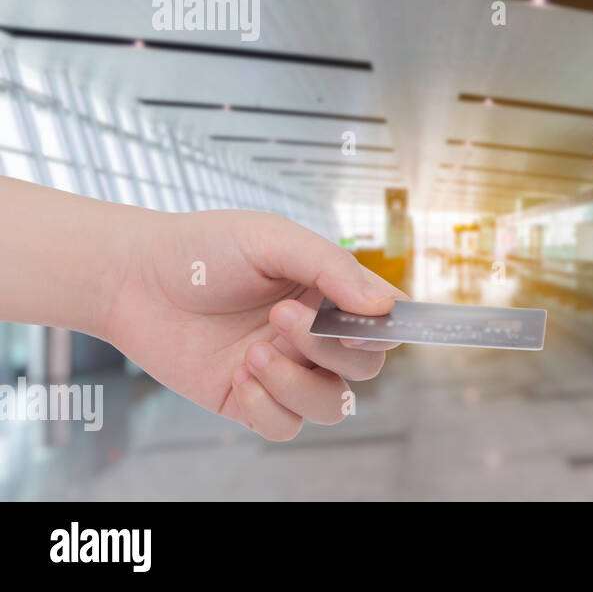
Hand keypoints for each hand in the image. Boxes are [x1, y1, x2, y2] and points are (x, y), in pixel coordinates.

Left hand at [101, 209, 406, 440]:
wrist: (131, 279)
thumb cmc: (204, 249)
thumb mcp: (275, 240)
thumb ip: (334, 270)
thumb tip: (384, 306)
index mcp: (330, 292)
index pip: (386, 321)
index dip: (384, 331)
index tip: (354, 326)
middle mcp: (314, 334)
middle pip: (365, 366)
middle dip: (328, 349)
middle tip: (280, 317)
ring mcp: (285, 370)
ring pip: (332, 406)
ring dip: (298, 384)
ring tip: (252, 354)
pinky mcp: (248, 400)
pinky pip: (286, 427)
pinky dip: (268, 407)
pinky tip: (237, 376)